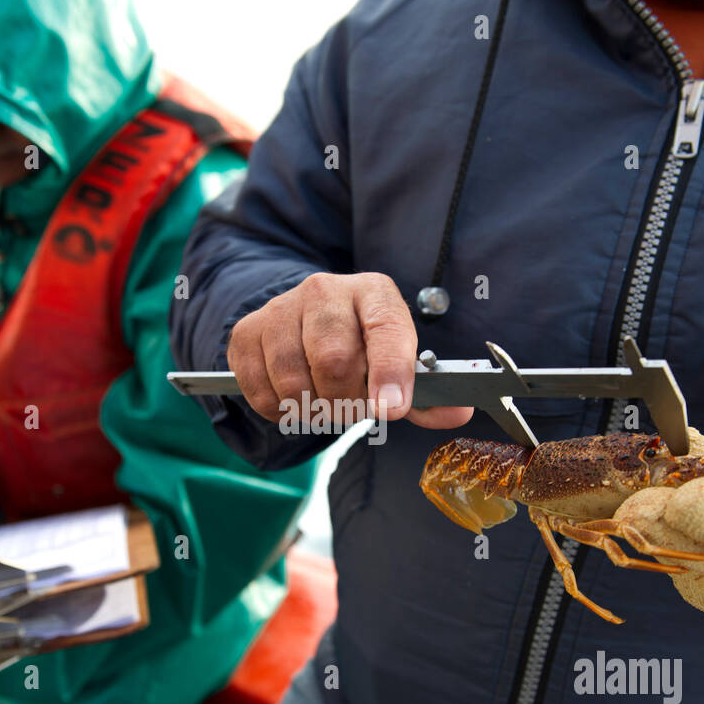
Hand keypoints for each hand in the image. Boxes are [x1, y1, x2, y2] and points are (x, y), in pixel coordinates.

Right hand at [227, 272, 472, 429]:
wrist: (304, 322)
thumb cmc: (360, 346)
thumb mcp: (397, 360)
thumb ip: (427, 393)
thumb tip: (457, 413)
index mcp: (373, 292)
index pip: (385, 328)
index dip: (389, 372)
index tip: (391, 410)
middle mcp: (324, 290)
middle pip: (333, 360)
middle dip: (346, 400)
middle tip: (351, 408)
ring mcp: (280, 308)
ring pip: (293, 380)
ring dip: (312, 410)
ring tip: (324, 404)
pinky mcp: (246, 333)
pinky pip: (260, 391)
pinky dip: (280, 411)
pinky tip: (295, 400)